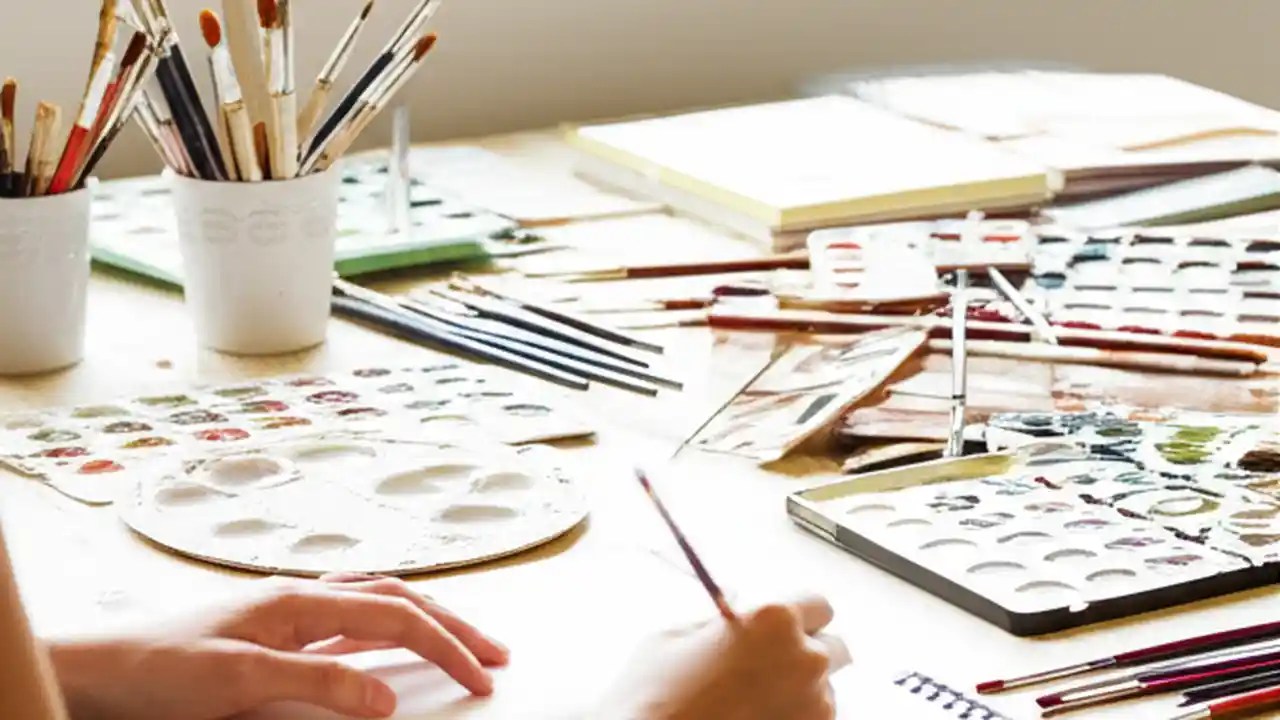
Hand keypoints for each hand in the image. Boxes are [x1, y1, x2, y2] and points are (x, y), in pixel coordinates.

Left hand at [47, 574, 507, 719]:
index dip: (445, 646)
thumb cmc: (157, 671)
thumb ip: (319, 683)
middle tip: (495, 652)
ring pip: (378, 596)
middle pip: (399, 596)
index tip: (480, 678)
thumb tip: (387, 699)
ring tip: (460, 637)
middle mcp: (300, 593)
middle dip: (453, 622)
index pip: (395, 616)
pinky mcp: (276, 624)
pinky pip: (350, 611)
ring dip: (427, 615)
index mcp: (298, 600)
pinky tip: (390, 635)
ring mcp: (288, 605)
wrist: (100, 667)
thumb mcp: (239, 682)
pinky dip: (388, 618)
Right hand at [602, 595, 844, 719]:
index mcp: (773, 620)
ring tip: (754, 699)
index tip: (787, 625)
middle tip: (771, 665)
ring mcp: (812, 706)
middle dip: (807, 652)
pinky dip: (793, 716)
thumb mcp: (675, 638)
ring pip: (825, 690)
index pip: (819, 605)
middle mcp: (803, 659)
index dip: (800, 615)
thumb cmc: (653, 695)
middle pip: (834, 648)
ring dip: (801, 690)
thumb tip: (737, 605)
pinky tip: (755, 716)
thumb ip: (717, 619)